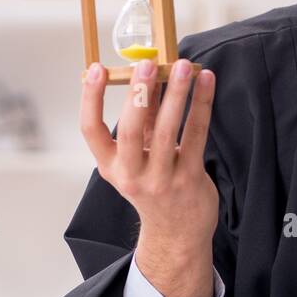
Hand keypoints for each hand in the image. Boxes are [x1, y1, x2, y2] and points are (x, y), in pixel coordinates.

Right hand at [81, 57, 218, 296]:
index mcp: (111, 166)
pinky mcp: (189, 178)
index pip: (90, 130)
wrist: (178, 232)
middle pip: (130, 130)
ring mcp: (161, 179)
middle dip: (138, 94)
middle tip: (146, 64)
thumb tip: (145, 75)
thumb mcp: (139, 156)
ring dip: (177, 93)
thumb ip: (142, 118)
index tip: (96, 69)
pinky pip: (196, 135)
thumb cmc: (155, 185)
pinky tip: (206, 82)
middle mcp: (131, 175)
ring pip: (168, 130)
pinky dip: (202, 105)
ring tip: (184, 65)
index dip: (90, 99)